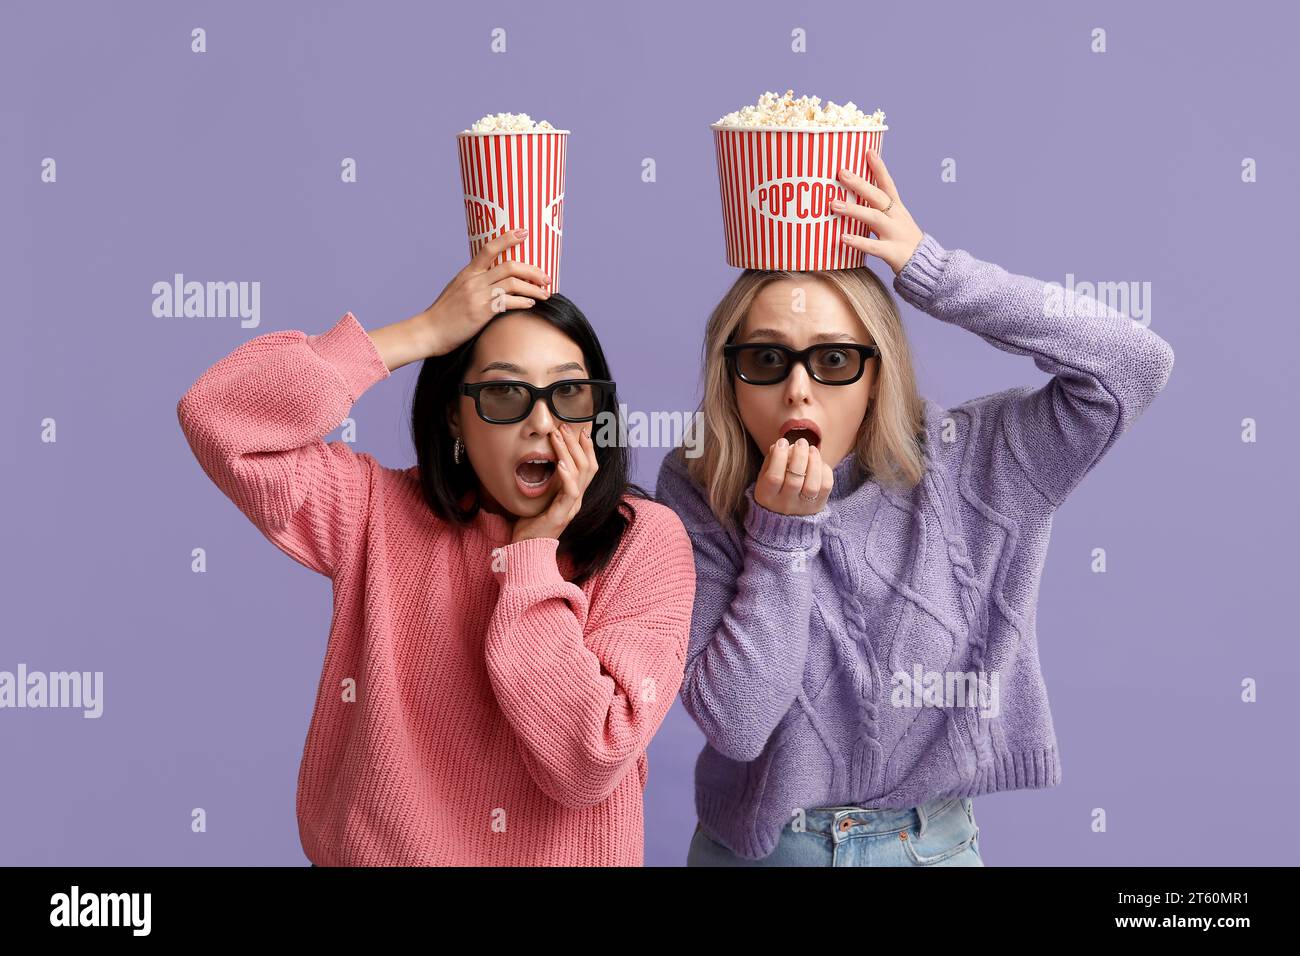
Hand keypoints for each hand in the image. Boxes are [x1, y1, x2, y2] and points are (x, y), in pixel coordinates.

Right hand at [415, 229, 552, 357]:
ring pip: (513, 283)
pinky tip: (531, 305)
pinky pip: (508, 302)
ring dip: (533, 288)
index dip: (508, 238)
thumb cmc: (445, 314)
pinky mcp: (481, 312)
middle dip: (532, 270)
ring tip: (544, 294)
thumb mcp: (457, 290)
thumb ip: (475, 283)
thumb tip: (494, 281)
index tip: (524, 232)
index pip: (489, 248)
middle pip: (510, 266)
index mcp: (468, 273)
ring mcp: (478, 295)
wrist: (429, 332)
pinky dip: (523, 302)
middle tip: (546, 277)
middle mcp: (474, 281)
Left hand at [511, 423, 598, 542]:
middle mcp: (576, 501)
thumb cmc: (531, 525)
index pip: (588, 467)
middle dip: (578, 444)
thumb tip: (546, 462)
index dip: (587, 448)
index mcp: (573, 496)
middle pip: (588, 467)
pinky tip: (561, 463)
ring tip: (559, 436)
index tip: (580, 429)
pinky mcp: (561, 516)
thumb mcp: (541, 498)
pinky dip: (567, 476)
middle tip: (565, 426)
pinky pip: (570, 493)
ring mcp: (571, 508)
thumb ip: (548, 482)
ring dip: (569, 452)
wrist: (526, 551)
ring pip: (580, 475)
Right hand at [752, 437, 832, 516]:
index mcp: (766, 496)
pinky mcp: (818, 506)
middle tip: (801, 442)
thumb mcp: (765, 474)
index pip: (774, 477)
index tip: (782, 442)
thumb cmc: (774, 487)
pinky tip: (818, 461)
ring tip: (812, 449)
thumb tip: (781, 445)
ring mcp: (802, 507)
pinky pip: (826, 487)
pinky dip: (824, 470)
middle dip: (799, 457)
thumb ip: (771, 460)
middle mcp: (784, 504)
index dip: (779, 457)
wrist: (785, 516)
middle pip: (794, 481)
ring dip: (814, 462)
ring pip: (812, 485)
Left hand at [832, 148, 923, 276]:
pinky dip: (858, 241)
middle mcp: (897, 218)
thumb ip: (878, 212)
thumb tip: (855, 200)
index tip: (868, 151)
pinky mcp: (893, 252)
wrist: (927, 266)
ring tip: (834, 204)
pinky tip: (843, 238)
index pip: (888, 184)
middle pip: (878, 196)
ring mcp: (896, 234)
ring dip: (854, 209)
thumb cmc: (904, 243)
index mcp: (898, 209)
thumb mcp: (895, 223)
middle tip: (841, 173)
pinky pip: (874, 246)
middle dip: (860, 183)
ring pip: (874, 218)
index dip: (879, 168)